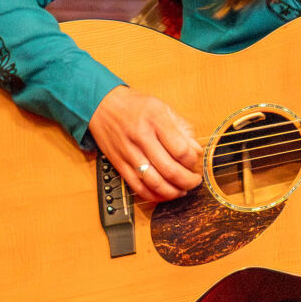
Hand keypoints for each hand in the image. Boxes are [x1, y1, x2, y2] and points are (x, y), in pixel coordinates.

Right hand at [88, 86, 203, 202]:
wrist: (103, 105)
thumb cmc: (136, 106)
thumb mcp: (164, 108)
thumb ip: (183, 128)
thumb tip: (197, 150)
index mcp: (156, 120)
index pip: (181, 150)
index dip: (193, 161)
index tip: (195, 162)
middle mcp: (142, 137)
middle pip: (169, 169)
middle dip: (187, 181)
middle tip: (194, 181)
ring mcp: (129, 153)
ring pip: (154, 182)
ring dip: (172, 192)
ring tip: (181, 190)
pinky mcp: (119, 164)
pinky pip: (137, 187)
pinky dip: (153, 195)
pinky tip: (163, 194)